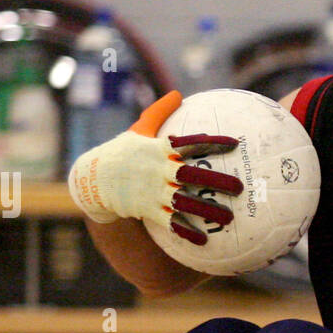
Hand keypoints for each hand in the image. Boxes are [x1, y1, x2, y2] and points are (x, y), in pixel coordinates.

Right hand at [68, 91, 243, 245]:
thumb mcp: (138, 129)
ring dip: (208, 210)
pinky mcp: (148, 210)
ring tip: (229, 218)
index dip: (212, 143)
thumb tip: (177, 92)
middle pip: (192, 175)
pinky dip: (186, 231)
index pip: (190, 144)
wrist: (93, 179)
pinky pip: (171, 222)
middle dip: (216, 181)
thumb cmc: (121, 152)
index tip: (234, 144)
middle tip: (240, 187)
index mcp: (159, 150)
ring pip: (185, 202)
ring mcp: (153, 192)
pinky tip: (204, 240)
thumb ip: (159, 112)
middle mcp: (159, 171)